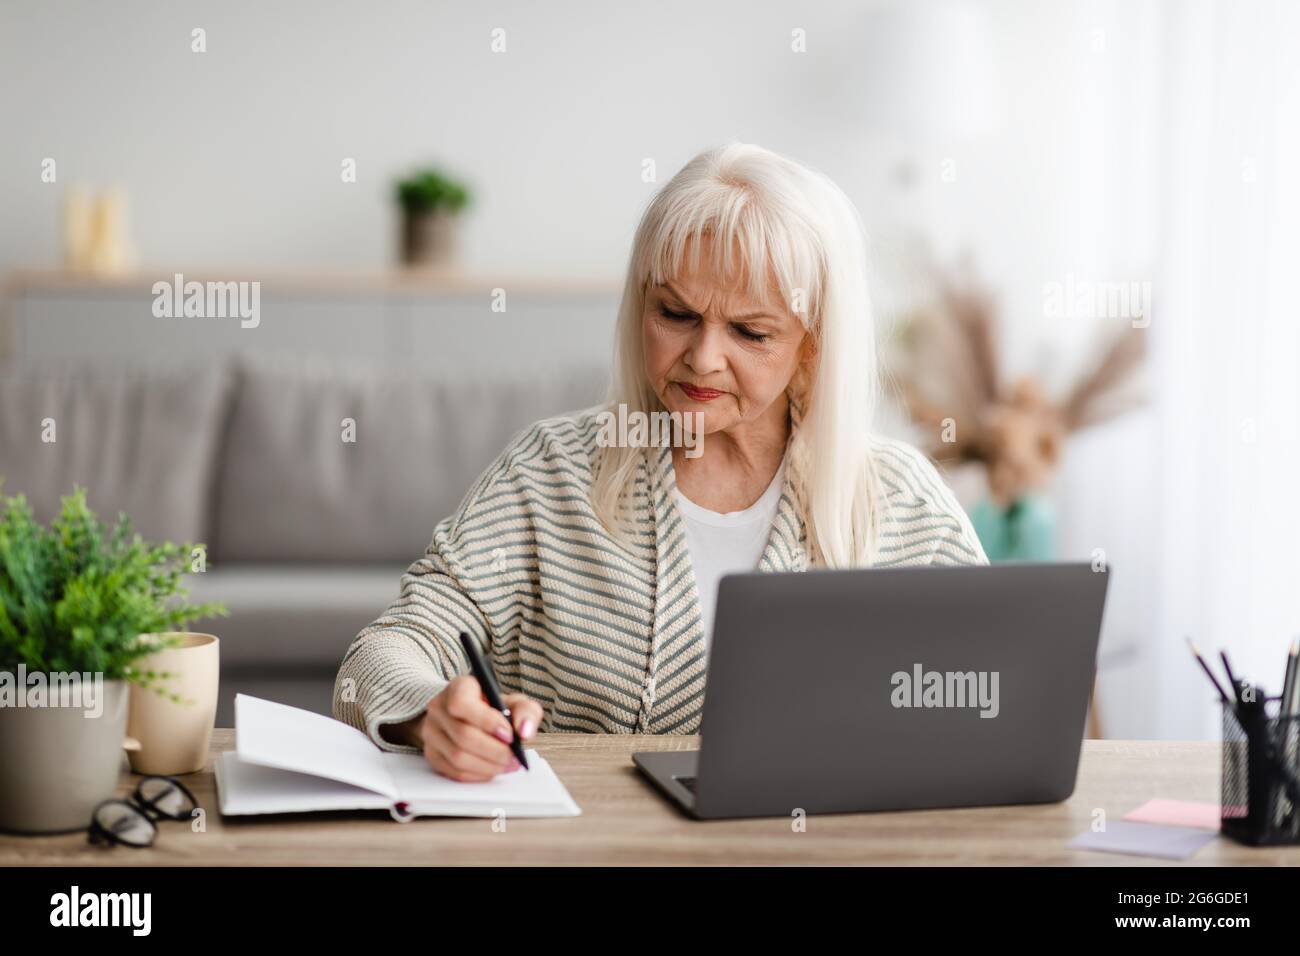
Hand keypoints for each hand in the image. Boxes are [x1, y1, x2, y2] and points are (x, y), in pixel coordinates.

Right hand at [401, 675, 542, 781]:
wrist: (469, 717)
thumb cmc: (494, 709)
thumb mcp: (514, 702)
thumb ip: (526, 712)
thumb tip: (525, 731)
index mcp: (458, 688)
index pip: (461, 704)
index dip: (486, 722)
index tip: (509, 734)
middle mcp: (439, 708)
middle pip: (463, 735)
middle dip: (494, 750)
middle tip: (514, 756)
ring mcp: (432, 733)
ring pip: (458, 757)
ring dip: (488, 766)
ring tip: (507, 764)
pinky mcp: (432, 754)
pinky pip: (454, 772)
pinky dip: (478, 775)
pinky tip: (493, 769)